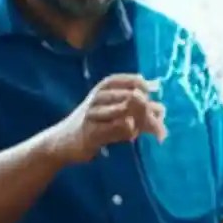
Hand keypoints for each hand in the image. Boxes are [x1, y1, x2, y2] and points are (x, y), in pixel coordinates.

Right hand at [49, 74, 167, 163]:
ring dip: (142, 122)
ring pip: (126, 111)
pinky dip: (130, 131)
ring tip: (145, 130)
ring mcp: (93, 114)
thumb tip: (157, 84)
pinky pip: (118, 128)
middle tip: (159, 123)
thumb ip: (134, 97)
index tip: (151, 97)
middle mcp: (98, 97)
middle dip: (149, 110)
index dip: (144, 88)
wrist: (63, 142)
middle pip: (132, 97)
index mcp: (103, 87)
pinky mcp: (92, 133)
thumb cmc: (93, 122)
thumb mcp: (112, 106)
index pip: (130, 80)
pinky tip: (132, 135)